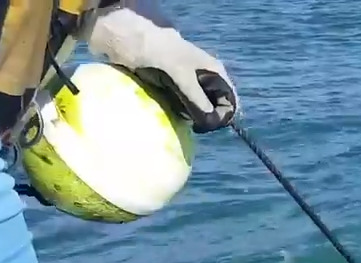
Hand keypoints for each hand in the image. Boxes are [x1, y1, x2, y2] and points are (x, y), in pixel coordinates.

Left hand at [87, 7, 238, 132]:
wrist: (130, 39)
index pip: (230, 102)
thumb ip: (197, 99)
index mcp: (215, 73)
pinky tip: (170, 114)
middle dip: (205, 118)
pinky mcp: (174, 89)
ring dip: (190, 117)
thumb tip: (210, 122)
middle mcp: (206, 80)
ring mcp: (189, 85)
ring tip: (178, 115)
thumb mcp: (181, 75)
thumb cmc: (160, 52)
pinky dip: (177, 113)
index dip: (223, 115)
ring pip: (198, 110)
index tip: (207, 124)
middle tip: (192, 123)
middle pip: (214, 108)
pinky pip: (181, 107)